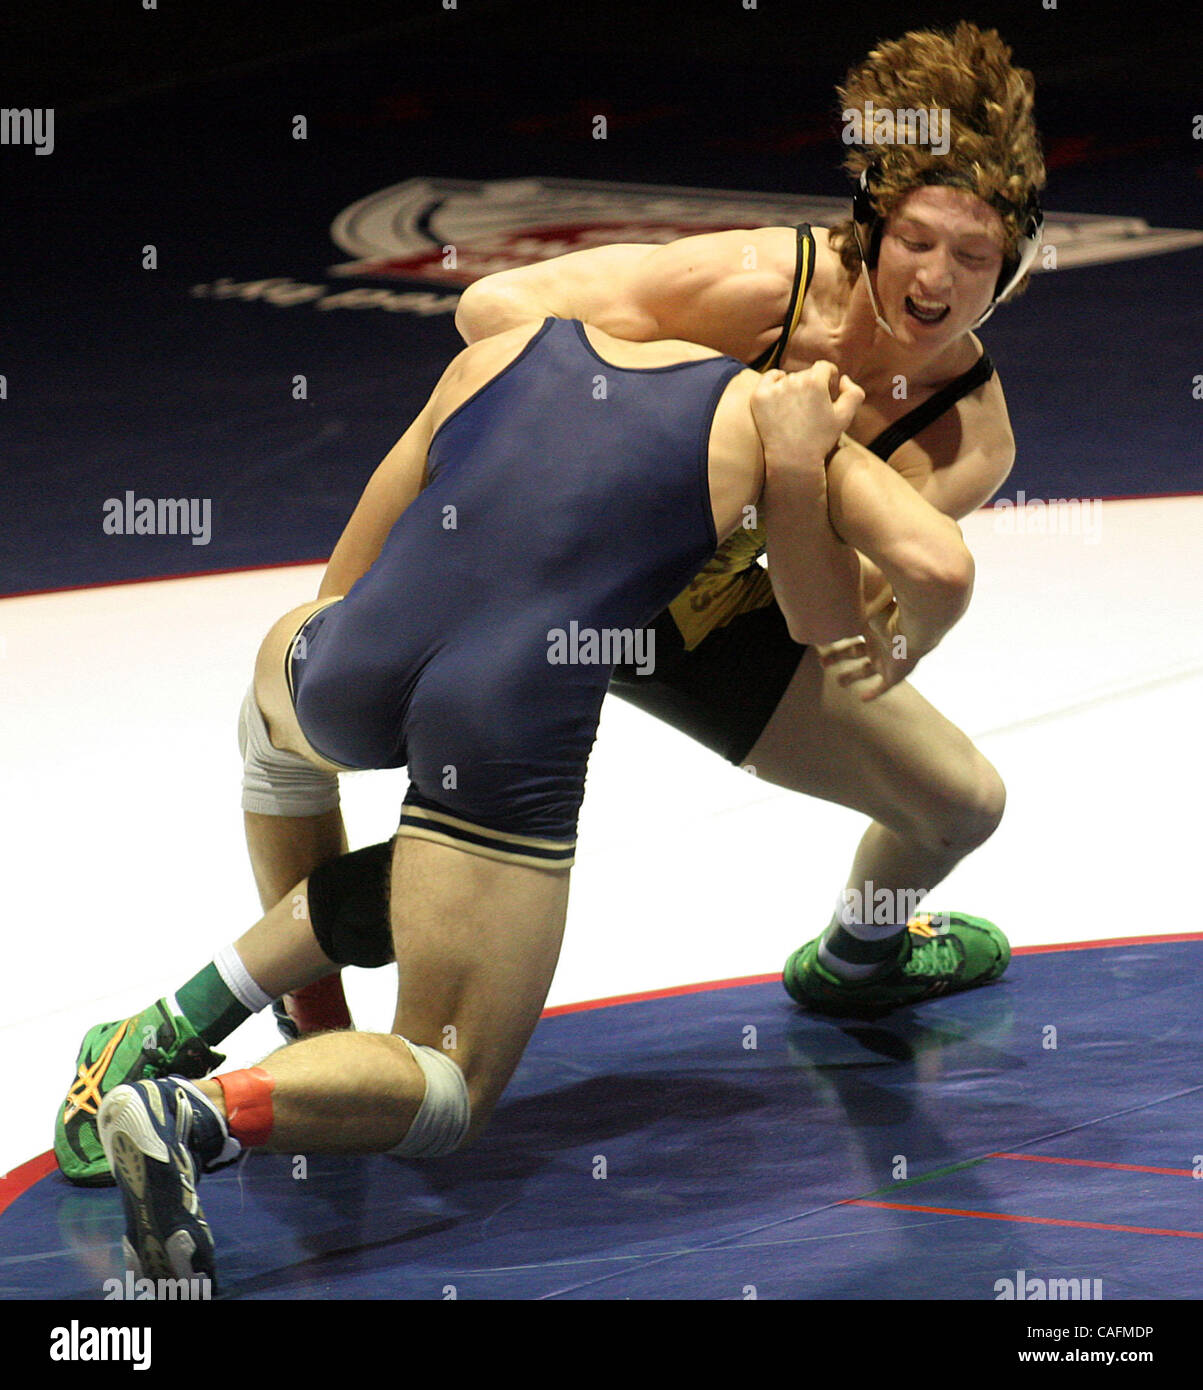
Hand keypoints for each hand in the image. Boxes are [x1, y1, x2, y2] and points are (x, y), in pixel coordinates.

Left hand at [750, 362, 864, 463]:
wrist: (792, 460)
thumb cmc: (820, 439)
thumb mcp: (845, 417)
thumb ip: (854, 392)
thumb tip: (843, 378)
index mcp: (815, 381)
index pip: (825, 367)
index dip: (830, 379)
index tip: (829, 393)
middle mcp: (793, 380)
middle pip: (806, 374)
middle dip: (812, 385)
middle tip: (812, 406)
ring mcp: (774, 388)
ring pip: (789, 378)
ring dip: (794, 387)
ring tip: (798, 408)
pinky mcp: (759, 396)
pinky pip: (769, 378)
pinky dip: (775, 382)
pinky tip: (782, 395)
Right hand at [816, 602, 918, 701]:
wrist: (913, 631)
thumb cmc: (889, 616)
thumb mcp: (862, 609)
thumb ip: (848, 605)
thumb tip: (830, 596)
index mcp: (872, 628)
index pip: (850, 634)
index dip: (836, 637)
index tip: (820, 640)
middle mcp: (879, 644)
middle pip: (854, 652)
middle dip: (837, 657)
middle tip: (821, 662)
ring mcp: (886, 661)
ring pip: (865, 671)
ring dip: (852, 676)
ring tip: (839, 682)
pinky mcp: (894, 675)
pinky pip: (882, 687)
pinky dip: (873, 693)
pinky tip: (863, 698)